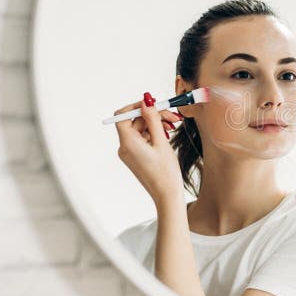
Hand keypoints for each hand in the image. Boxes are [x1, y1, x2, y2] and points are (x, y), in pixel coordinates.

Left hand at [114, 92, 184, 206]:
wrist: (166, 194)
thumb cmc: (166, 172)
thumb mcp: (161, 141)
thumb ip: (153, 119)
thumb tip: (146, 101)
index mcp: (128, 143)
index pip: (123, 115)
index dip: (137, 107)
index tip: (153, 104)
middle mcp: (124, 147)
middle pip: (135, 122)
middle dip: (153, 116)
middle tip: (172, 116)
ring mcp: (129, 153)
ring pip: (140, 130)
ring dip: (155, 125)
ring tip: (172, 127)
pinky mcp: (135, 157)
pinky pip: (142, 139)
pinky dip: (153, 134)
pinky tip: (167, 136)